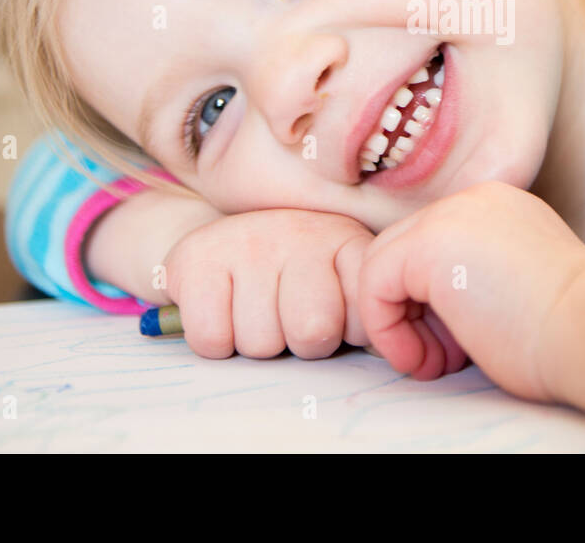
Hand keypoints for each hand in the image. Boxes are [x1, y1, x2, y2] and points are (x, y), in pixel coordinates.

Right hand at [163, 209, 371, 359]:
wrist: (220, 240)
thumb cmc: (291, 278)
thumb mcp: (339, 283)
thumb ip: (364, 313)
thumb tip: (387, 353)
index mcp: (345, 240)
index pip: (364, 316)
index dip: (347, 335)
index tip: (336, 321)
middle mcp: (301, 232)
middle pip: (313, 331)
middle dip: (301, 344)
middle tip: (288, 320)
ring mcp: (249, 241)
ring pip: (261, 342)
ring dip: (257, 343)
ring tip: (255, 312)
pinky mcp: (198, 257)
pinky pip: (212, 339)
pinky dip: (216, 341)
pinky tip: (222, 311)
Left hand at [357, 181, 584, 401]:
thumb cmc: (570, 332)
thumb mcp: (516, 290)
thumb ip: (475, 281)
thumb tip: (433, 306)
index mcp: (500, 208)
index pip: (433, 249)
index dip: (432, 307)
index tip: (460, 347)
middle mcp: (473, 199)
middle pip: (402, 254)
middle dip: (411, 315)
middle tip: (443, 359)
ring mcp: (449, 214)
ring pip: (380, 267)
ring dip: (397, 327)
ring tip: (437, 364)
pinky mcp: (427, 243)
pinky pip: (373, 285)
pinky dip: (387, 332)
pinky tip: (424, 360)